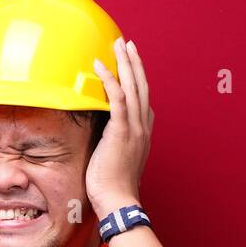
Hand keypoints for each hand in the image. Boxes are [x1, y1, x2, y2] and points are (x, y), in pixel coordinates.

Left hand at [85, 38, 154, 216]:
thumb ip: (116, 143)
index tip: (131, 64)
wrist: (119, 201)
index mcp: (143, 133)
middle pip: (141, 86)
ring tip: (118, 45)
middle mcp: (143, 127)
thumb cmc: (114, 187)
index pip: (143, 99)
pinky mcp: (121, 132)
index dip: (138, 79)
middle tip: (127, 45)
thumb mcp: (119, 160)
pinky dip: (110, 80)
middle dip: (134, 63)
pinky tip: (102, 66)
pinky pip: (118, 99)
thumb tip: (105, 136)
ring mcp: (134, 128)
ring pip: (133, 87)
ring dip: (125, 63)